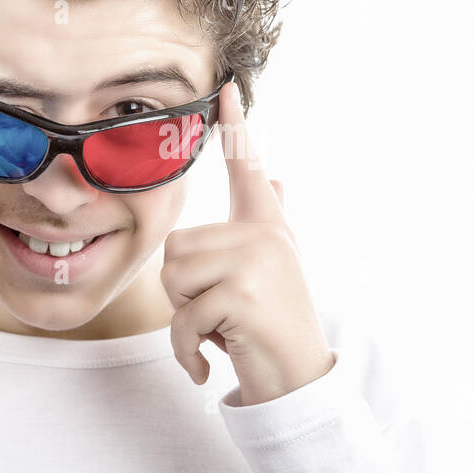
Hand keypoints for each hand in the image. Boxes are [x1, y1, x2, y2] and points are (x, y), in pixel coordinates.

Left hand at [160, 81, 334, 405]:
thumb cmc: (276, 328)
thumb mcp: (276, 270)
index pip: (248, 169)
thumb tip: (277, 179)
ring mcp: (256, 262)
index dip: (236, 129)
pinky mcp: (242, 295)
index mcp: (267, 226)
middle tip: (216, 316)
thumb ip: (269, 222)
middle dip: (181, 293)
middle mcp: (265, 235)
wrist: (300, 383)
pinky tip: (208, 365)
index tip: (227, 88)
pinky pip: (183, 317)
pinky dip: (186, 349)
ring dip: (183, 320)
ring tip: (219, 333)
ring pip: (173, 279)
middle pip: (176, 245)